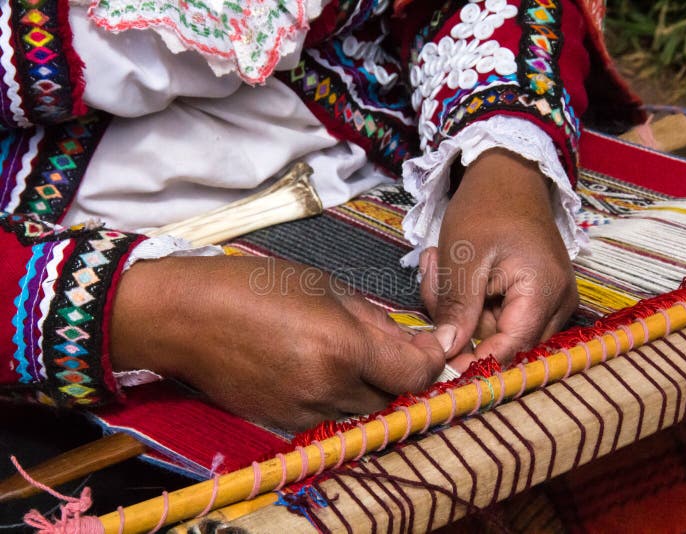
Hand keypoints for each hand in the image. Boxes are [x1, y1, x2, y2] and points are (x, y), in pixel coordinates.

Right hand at [111, 256, 444, 429]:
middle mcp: (329, 389)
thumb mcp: (323, 286)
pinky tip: (316, 369)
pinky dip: (336, 398)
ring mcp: (304, 413)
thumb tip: (408, 340)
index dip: (432, 362)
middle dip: (400, 375)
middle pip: (393, 398)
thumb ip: (374, 319)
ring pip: (362, 411)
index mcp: (343, 348)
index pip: (415, 375)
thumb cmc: (253, 288)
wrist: (185, 318)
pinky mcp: (283, 425)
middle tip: (390, 347)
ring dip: (368, 388)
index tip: (431, 345)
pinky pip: (329, 418)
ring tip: (347, 355)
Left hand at [420, 148, 577, 370]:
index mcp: (544, 292)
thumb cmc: (486, 208)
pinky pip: (500, 318)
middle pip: (503, 344)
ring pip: (497, 333)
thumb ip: (457, 310)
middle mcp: (559, 305)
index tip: (437, 356)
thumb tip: (446, 353)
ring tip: (442, 266)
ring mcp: (552, 303)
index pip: (510, 349)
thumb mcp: (462, 258)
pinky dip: (472, 302)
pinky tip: (458, 273)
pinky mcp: (539, 299)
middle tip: (435, 278)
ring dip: (462, 310)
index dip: (473, 359)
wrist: (508, 177)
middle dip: (461, 322)